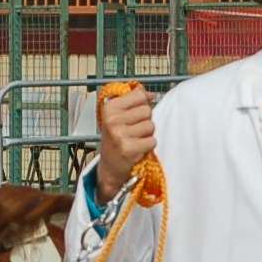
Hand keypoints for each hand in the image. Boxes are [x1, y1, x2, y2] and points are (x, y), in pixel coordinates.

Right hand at [96, 85, 156, 202]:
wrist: (110, 168)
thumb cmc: (115, 140)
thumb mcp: (117, 116)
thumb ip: (132, 102)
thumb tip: (150, 94)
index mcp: (109, 107)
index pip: (139, 95)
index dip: (141, 105)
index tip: (132, 114)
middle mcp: (112, 120)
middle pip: (147, 110)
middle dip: (145, 121)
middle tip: (133, 131)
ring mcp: (120, 135)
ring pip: (151, 126)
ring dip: (147, 135)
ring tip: (135, 140)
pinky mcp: (129, 149)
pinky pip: (152, 141)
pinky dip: (148, 146)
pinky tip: (137, 149)